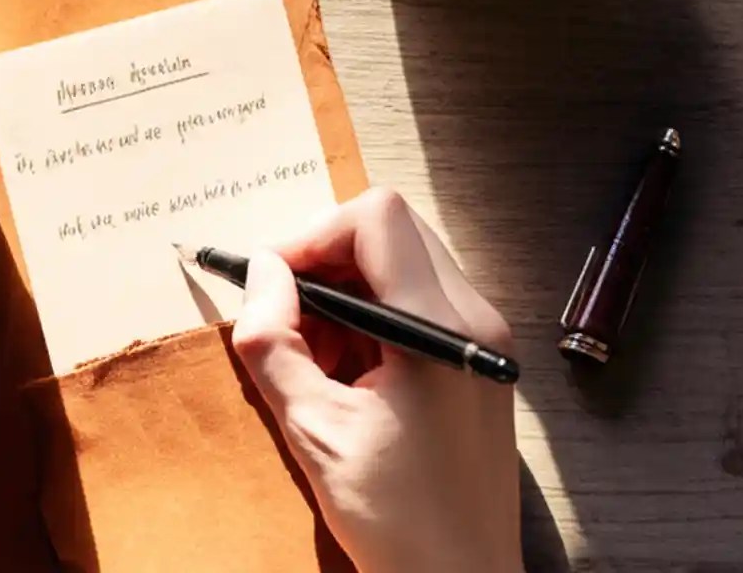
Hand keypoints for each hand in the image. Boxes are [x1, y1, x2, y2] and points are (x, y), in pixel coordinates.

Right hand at [233, 189, 521, 572]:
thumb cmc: (399, 521)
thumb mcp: (315, 431)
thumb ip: (275, 342)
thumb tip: (261, 276)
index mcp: (441, 328)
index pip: (377, 219)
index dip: (311, 236)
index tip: (270, 280)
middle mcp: (474, 318)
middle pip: (390, 234)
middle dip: (323, 262)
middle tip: (281, 312)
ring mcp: (481, 339)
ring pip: (401, 266)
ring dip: (343, 294)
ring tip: (309, 356)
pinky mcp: (475, 361)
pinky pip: (415, 306)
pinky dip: (367, 321)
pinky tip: (341, 375)